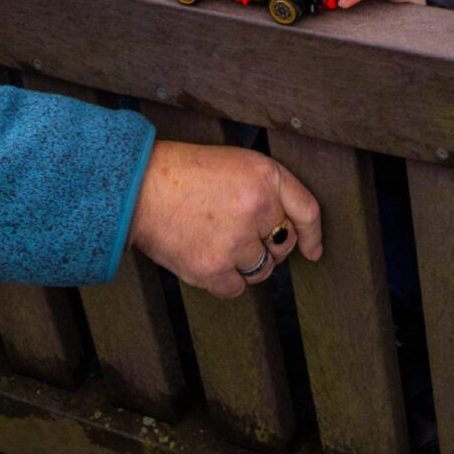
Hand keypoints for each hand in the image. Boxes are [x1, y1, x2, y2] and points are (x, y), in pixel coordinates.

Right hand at [128, 141, 323, 298]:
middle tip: (239, 234)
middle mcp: (257, 208)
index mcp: (266, 177)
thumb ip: (269, 191)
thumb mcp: (237, 164)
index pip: (306, 212)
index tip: (313, 250)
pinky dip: (226, 281)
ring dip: (247, 264)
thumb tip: (297, 237)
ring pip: (262, 270)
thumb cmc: (186, 173)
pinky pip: (236, 288)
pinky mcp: (213, 268)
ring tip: (221, 244)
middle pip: (283, 245)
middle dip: (268, 244)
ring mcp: (236, 240)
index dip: (313, 235)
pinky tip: (209, 260)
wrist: (140, 188)